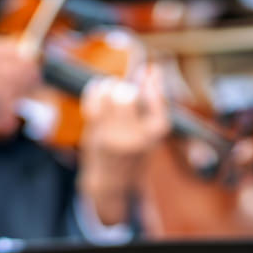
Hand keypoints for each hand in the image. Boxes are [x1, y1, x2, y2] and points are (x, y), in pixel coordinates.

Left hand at [77, 68, 171, 226]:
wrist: (110, 182)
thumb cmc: (133, 154)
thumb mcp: (151, 135)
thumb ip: (152, 105)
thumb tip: (151, 70)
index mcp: (153, 136)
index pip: (158, 102)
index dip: (154, 83)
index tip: (152, 70)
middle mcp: (133, 137)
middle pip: (128, 95)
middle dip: (126, 89)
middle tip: (125, 94)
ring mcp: (112, 135)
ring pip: (109, 94)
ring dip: (110, 88)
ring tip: (111, 92)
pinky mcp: (95, 132)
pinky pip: (94, 100)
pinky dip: (96, 91)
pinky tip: (98, 92)